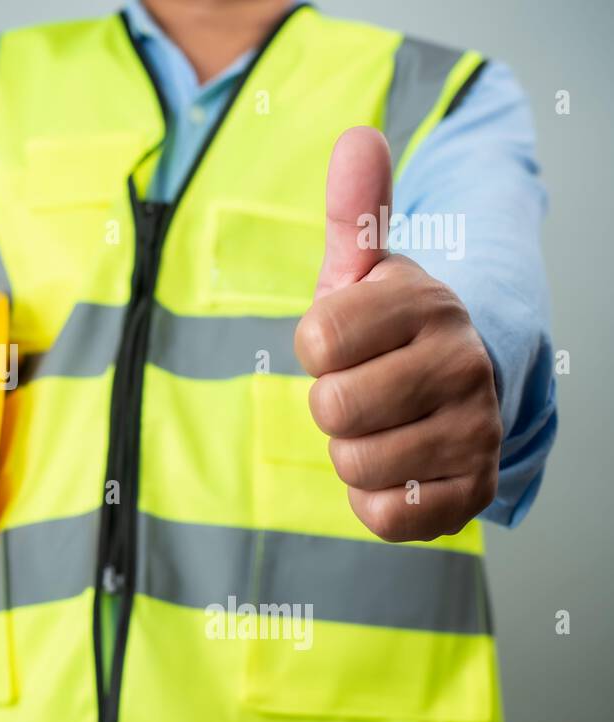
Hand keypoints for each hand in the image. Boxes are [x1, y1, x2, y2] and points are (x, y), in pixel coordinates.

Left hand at [294, 126, 502, 542]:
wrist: (458, 387)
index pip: (317, 340)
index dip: (314, 348)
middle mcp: (462, 364)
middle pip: (332, 408)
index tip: (342, 341)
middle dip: (330, 404)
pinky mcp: (472, 491)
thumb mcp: (365, 271)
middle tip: (362, 388)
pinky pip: (385, 516)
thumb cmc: (390, 329)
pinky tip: (397, 466)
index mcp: (427, 303)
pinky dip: (373, 500)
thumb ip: (357, 212)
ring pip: (354, 463)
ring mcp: (474, 431)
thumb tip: (356, 138)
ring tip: (381, 425)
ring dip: (350, 451)